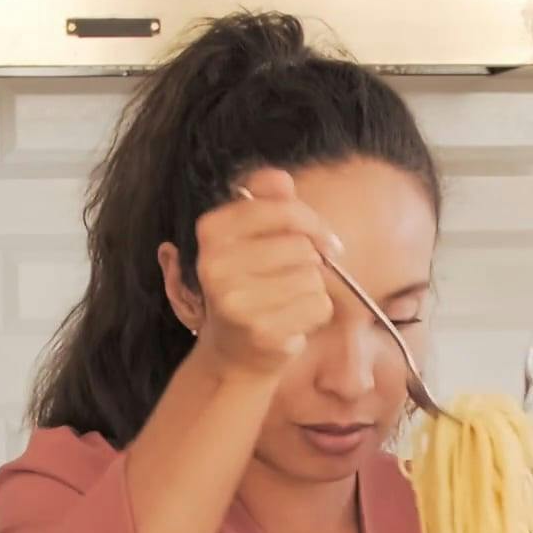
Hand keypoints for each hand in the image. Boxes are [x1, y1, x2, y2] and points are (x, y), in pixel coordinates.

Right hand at [182, 168, 339, 386]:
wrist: (234, 354)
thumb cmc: (250, 287)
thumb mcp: (250, 240)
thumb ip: (268, 204)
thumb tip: (281, 178)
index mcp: (211, 231)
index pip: (281, 207)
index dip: (311, 220)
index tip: (321, 237)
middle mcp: (216, 265)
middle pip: (301, 245)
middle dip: (310, 258)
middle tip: (298, 275)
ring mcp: (237, 301)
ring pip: (312, 275)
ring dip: (311, 288)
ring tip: (287, 301)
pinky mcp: (262, 331)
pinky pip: (318, 305)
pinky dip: (316, 313)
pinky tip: (293, 321)